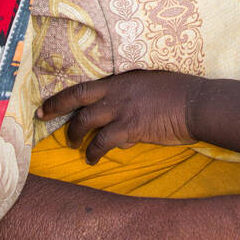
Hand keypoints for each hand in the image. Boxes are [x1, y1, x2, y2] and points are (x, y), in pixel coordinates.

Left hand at [37, 69, 201, 163]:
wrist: (196, 104)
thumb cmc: (179, 95)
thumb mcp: (150, 89)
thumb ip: (131, 103)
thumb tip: (121, 129)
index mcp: (121, 80)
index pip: (84, 86)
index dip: (62, 96)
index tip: (46, 104)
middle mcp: (117, 92)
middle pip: (77, 99)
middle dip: (56, 109)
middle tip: (43, 118)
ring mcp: (123, 109)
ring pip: (86, 122)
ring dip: (75, 135)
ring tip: (74, 146)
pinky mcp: (131, 127)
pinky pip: (103, 142)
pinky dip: (94, 152)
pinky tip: (93, 159)